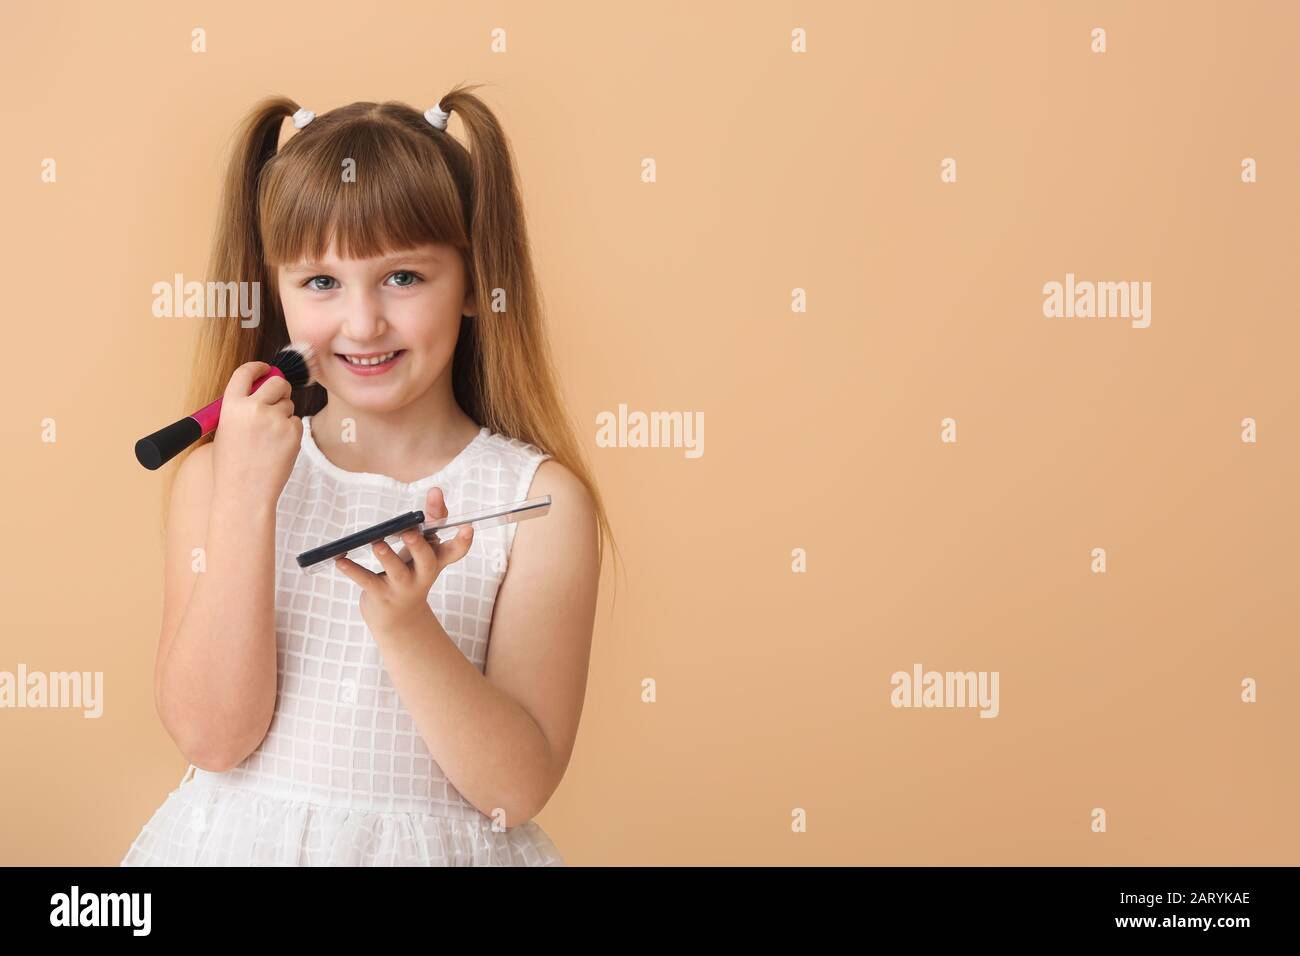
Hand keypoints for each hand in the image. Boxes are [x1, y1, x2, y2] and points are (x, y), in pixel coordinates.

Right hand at [210, 361, 301, 506]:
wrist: (244, 492)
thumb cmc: (233, 465)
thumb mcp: (226, 430)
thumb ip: (240, 408)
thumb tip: (260, 390)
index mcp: (231, 405)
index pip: (246, 372)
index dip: (258, 367)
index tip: (266, 368)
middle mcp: (253, 408)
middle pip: (277, 382)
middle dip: (281, 388)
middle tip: (278, 400)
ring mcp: (274, 419)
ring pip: (289, 405)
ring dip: (284, 415)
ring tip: (269, 439)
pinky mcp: (292, 432)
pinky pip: (297, 422)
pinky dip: (291, 432)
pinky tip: (278, 448)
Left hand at [334, 486, 474, 635]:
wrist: (398, 619)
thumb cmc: (411, 573)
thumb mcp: (423, 549)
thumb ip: (431, 520)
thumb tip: (437, 492)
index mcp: (436, 561)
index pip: (455, 551)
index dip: (463, 540)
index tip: (468, 528)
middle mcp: (423, 575)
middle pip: (427, 561)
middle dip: (419, 546)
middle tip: (410, 532)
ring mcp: (402, 587)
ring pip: (396, 572)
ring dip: (388, 557)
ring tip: (377, 543)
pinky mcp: (380, 595)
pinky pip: (366, 581)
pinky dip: (353, 570)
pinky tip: (340, 560)